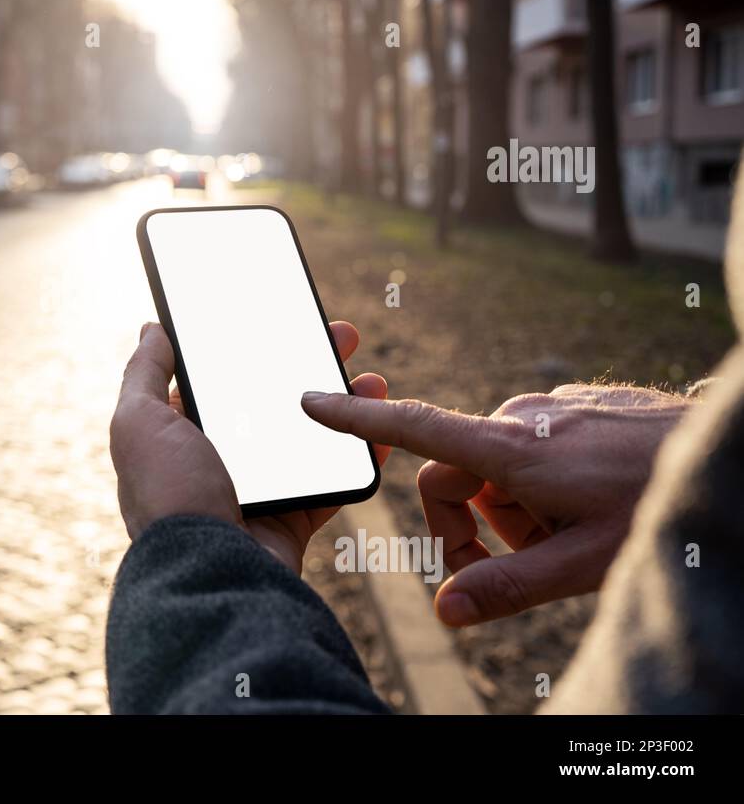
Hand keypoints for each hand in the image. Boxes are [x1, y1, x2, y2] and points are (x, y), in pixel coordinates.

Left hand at [110, 321, 389, 573]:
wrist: (208, 573)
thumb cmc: (166, 495)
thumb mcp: (138, 423)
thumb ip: (144, 375)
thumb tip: (151, 329)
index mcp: (178, 437)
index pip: (219, 382)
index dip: (251, 348)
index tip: (285, 318)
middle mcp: (217, 462)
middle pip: (271, 403)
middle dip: (309, 367)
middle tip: (344, 336)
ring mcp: (257, 492)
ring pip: (308, 437)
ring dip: (343, 406)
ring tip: (371, 380)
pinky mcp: (291, 519)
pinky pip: (333, 483)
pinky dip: (359, 457)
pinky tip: (381, 430)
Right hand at [300, 384, 691, 625]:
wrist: (725, 448)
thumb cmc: (658, 504)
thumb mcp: (585, 564)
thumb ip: (507, 588)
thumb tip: (444, 610)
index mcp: (509, 451)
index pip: (415, 429)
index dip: (358, 419)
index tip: (311, 402)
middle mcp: (518, 420)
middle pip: (453, 476)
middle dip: (472, 526)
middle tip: (517, 565)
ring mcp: (546, 411)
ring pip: (495, 469)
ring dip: (513, 511)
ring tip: (570, 535)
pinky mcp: (569, 409)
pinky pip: (529, 450)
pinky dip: (539, 486)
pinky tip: (588, 504)